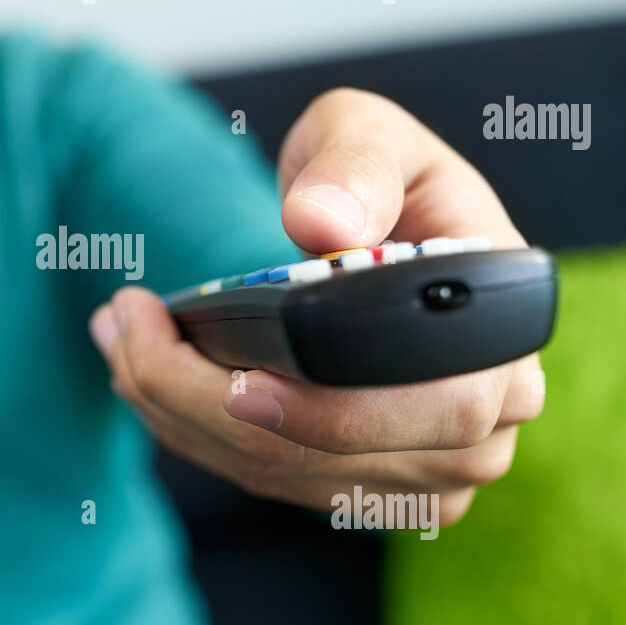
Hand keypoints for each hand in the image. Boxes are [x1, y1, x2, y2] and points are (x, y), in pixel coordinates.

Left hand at [88, 88, 544, 526]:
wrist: (386, 229)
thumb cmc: (383, 178)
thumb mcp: (374, 137)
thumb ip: (356, 167)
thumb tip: (323, 226)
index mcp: (507, 337)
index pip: (437, 407)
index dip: (328, 410)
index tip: (231, 376)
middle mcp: (485, 425)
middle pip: (331, 452)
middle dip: (200, 399)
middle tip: (123, 326)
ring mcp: (429, 471)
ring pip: (280, 472)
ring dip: (174, 412)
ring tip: (118, 337)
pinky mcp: (368, 487)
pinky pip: (265, 477)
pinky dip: (191, 432)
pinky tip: (147, 375)